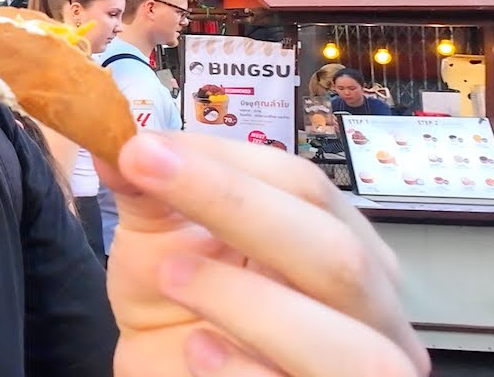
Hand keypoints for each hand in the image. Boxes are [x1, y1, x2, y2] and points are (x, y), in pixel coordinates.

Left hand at [97, 130, 429, 376]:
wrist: (168, 373)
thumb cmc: (178, 309)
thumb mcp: (159, 243)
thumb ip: (149, 192)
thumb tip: (124, 140)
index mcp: (340, 243)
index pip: (308, 188)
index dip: (226, 164)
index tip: (147, 147)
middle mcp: (370, 310)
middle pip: (338, 252)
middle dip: (238, 209)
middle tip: (149, 176)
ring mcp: (362, 372)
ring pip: (351, 345)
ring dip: (249, 302)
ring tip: (172, 275)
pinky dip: (240, 370)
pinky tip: (194, 348)